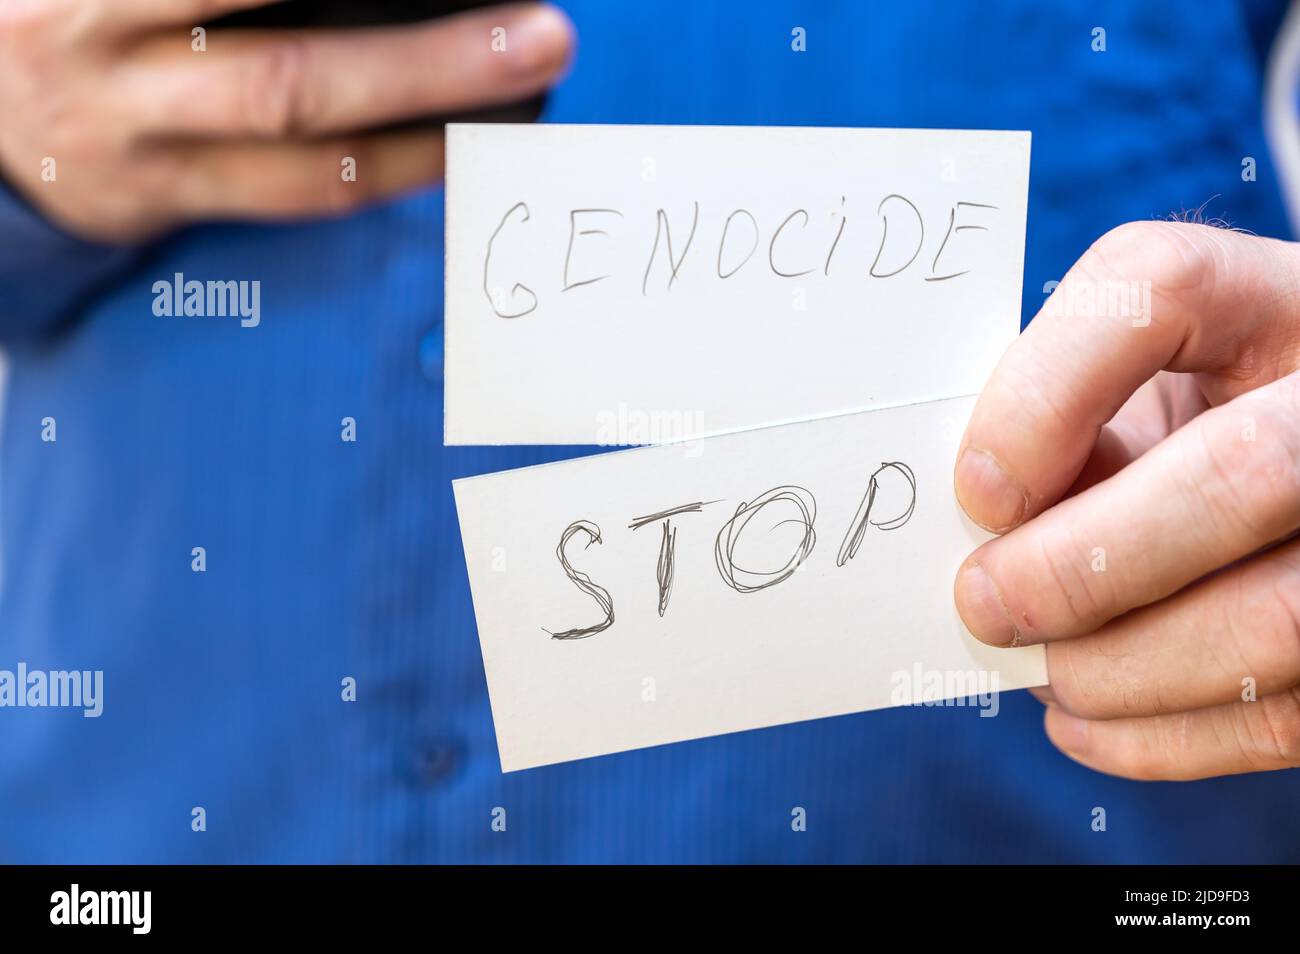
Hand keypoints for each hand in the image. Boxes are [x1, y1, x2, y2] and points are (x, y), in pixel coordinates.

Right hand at [0, 0, 572, 241]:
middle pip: (297, 72)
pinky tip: (454, 145)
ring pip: (309, 153)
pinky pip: (295, 194)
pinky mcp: (167, 202)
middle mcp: (119, 72)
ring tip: (524, 99)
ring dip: (430, 131)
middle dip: (431, 59)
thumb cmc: (43, 5)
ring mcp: (147, 150)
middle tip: (544, 32)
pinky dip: (385, 170)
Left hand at [953, 220, 1299, 779]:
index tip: (974, 491)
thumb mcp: (1135, 387)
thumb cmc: (1195, 420)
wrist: (1296, 457)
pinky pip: (1282, 720)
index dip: (1046, 392)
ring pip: (1275, 617)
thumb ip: (1070, 422)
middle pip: (1240, 473)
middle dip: (1081, 565)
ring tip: (1040, 669)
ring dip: (1119, 669)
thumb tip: (979, 528)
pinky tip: (1082, 721)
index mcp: (1267, 301)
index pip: (1158, 287)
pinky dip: (1159, 739)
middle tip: (983, 605)